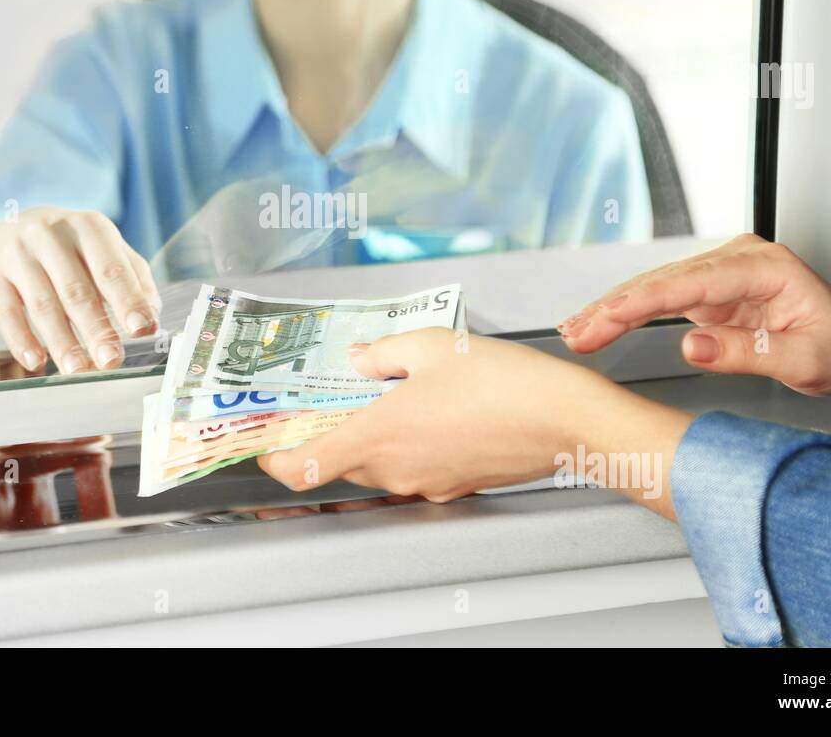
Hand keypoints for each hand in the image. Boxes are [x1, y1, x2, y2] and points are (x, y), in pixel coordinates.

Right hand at [0, 207, 160, 373]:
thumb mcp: (104, 249)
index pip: (111, 268)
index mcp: (88, 226)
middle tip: (112, 360)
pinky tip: (35, 361)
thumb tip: (152, 315)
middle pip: (77, 290)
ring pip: (43, 304)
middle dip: (96, 329)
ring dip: (62, 341)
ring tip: (78, 369)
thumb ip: (133, 277)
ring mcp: (18, 253)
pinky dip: (21, 339)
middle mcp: (51, 234)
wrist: (9, 231)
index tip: (142, 329)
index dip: (128, 300)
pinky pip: (6, 312)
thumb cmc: (71, 247)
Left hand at [257, 328, 691, 517]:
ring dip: (375, 438)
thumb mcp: (433, 345)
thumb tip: (362, 357)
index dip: (277, 460)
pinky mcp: (456, 484)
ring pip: (381, 466)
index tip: (266, 445)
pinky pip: (416, 468)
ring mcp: (427, 482)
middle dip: (334, 434)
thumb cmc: (502, 383)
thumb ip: (385, 351)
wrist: (565, 420)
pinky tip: (432, 411)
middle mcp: (396, 469)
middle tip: (334, 402)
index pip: (304, 468)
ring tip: (390, 397)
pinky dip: (411, 445)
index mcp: (378, 436)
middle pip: (343, 463)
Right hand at [556, 233, 830, 395]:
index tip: (609, 315)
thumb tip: (690, 346)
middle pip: (662, 280)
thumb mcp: (805, 361)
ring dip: (612, 309)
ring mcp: (721, 272)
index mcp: (765, 268)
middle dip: (614, 307)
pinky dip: (628, 312)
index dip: (643, 300)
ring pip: (655, 286)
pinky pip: (661, 298)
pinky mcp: (711, 290)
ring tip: (575, 330)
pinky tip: (600, 321)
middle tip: (576, 332)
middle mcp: (738, 260)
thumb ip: (746, 354)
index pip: (690, 282)